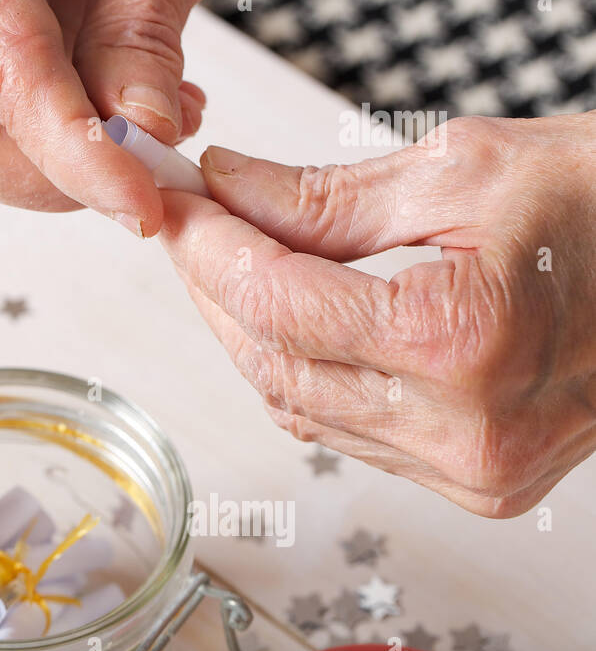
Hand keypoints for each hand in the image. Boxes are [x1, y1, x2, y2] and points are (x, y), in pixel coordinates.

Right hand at [0, 0, 249, 235]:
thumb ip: (143, 37)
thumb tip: (139, 143)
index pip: (2, 68)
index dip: (75, 153)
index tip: (141, 203)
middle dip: (52, 172)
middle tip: (149, 168)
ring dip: (54, 165)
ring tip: (146, 121)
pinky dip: (46, 148)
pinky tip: (111, 110)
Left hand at [160, 113, 595, 516]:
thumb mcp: (463, 169)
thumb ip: (322, 197)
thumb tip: (225, 190)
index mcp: (464, 341)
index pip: (276, 301)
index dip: (206, 245)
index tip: (174, 199)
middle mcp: (464, 428)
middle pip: (271, 360)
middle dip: (213, 285)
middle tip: (188, 221)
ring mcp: (470, 469)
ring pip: (295, 403)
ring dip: (246, 329)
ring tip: (228, 257)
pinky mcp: (475, 481)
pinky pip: (342, 429)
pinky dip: (298, 369)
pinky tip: (284, 313)